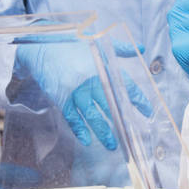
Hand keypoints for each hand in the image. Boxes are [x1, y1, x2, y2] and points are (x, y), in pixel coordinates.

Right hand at [16, 39, 151, 149]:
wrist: (41, 47)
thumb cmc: (72, 44)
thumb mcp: (97, 42)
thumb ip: (121, 47)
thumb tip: (140, 48)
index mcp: (102, 67)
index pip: (125, 86)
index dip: (138, 100)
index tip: (147, 112)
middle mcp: (90, 80)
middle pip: (110, 104)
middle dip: (121, 121)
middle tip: (130, 136)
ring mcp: (75, 90)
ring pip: (91, 115)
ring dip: (102, 131)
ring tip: (112, 145)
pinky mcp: (61, 97)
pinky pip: (72, 117)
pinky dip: (79, 129)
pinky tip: (87, 140)